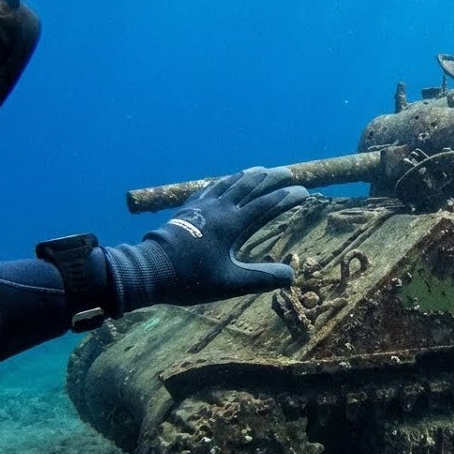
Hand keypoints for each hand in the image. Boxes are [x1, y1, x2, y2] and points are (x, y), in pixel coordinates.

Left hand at [104, 166, 306, 309]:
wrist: (150, 269)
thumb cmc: (191, 278)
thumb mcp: (230, 283)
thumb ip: (261, 277)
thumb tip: (291, 276)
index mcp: (232, 224)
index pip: (266, 205)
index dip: (286, 197)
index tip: (304, 191)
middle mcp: (218, 208)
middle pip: (249, 186)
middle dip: (270, 178)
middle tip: (287, 171)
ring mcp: (201, 206)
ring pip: (228, 183)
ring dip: (247, 175)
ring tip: (259, 170)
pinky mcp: (186, 210)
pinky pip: (208, 188)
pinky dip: (222, 182)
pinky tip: (220, 183)